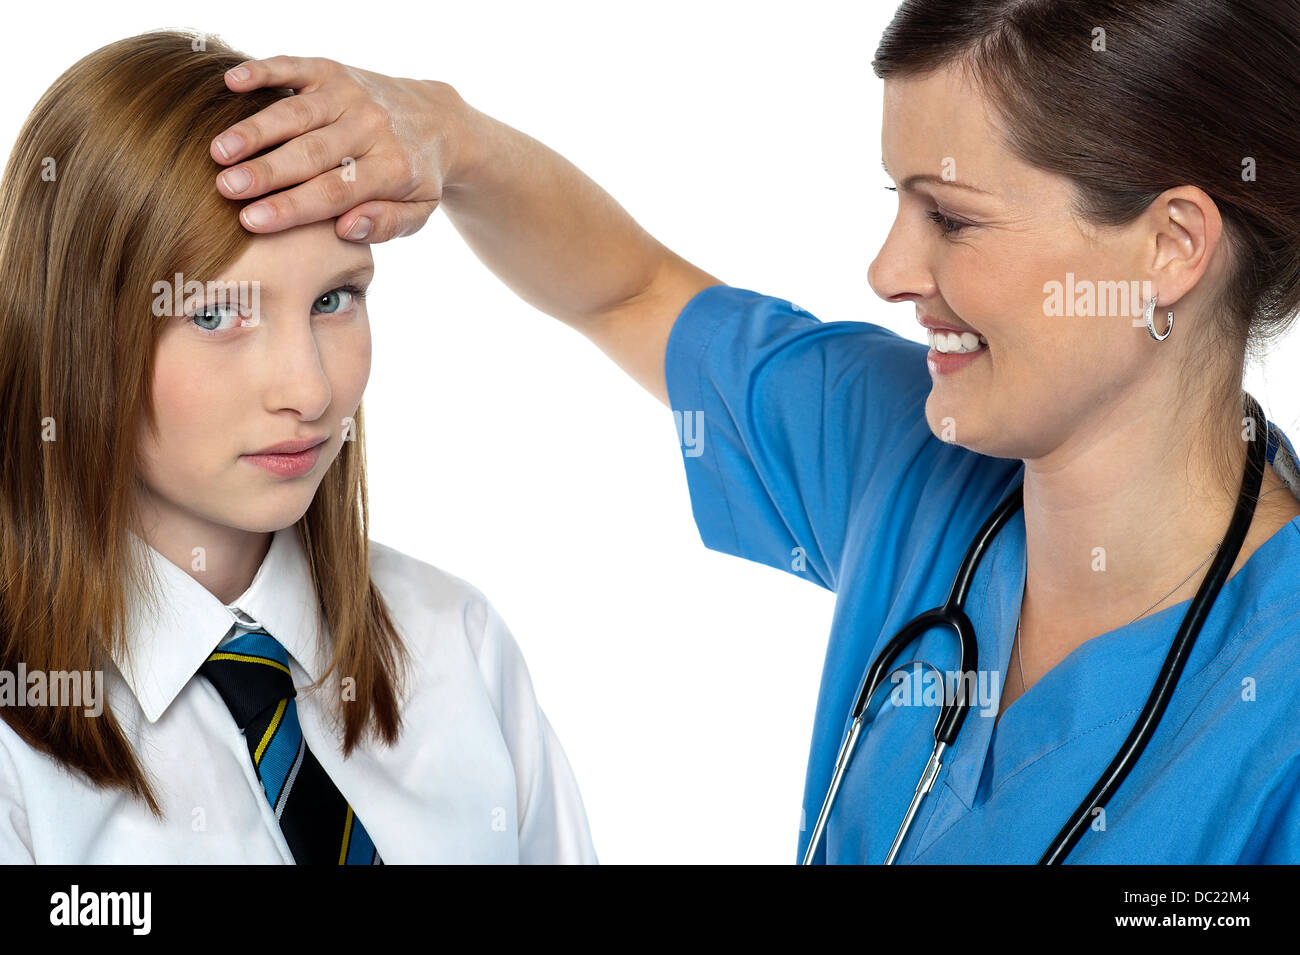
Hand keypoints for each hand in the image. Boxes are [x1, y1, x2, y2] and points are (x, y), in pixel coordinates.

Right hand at [210, 56, 469, 241]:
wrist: (439, 119)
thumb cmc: (416, 177)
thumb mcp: (418, 211)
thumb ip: (386, 224)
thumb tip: (347, 229)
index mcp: (392, 168)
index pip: (335, 192)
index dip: (292, 207)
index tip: (251, 221)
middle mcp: (371, 127)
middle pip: (311, 153)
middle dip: (266, 170)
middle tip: (224, 187)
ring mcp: (351, 95)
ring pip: (297, 113)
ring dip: (255, 129)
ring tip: (218, 150)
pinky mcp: (334, 71)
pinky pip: (295, 67)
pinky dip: (263, 71)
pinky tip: (231, 82)